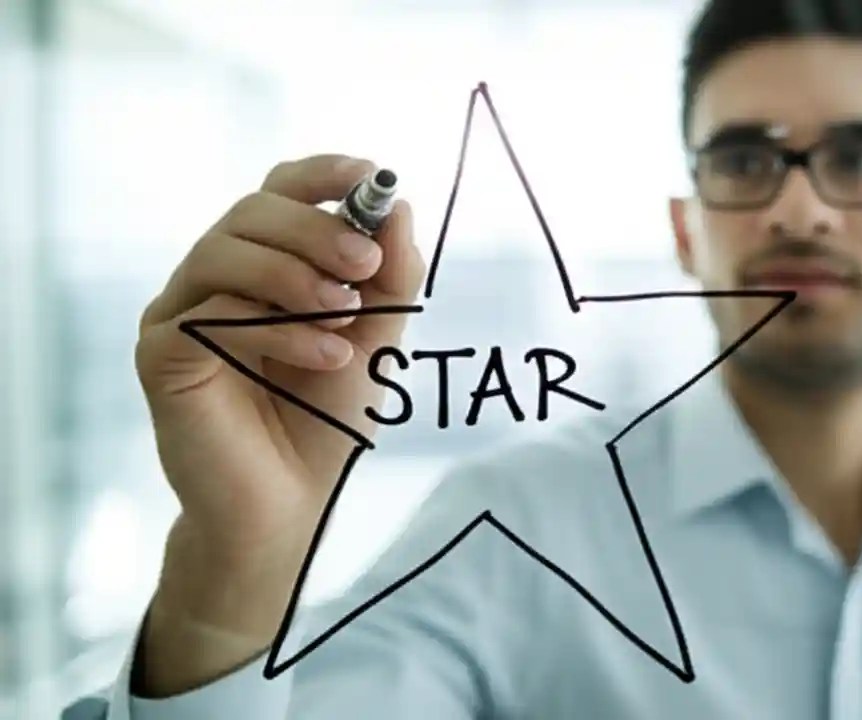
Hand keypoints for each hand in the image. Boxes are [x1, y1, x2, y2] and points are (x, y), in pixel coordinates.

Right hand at [131, 153, 424, 693]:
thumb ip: (392, 275)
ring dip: (296, 276)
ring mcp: (180, 310)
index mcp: (263, 262)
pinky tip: (326, 356)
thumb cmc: (327, 415)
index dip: (320, 174)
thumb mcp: (378, 336)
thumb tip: (398, 204)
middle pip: (251, 211)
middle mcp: (214, 276)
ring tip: (346, 320)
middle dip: (316, 230)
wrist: (290, 502)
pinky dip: (280, 329)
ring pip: (222, 250)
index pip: (278, 192)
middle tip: (366, 264)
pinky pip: (212, 312)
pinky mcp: (162, 352)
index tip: (368, 173)